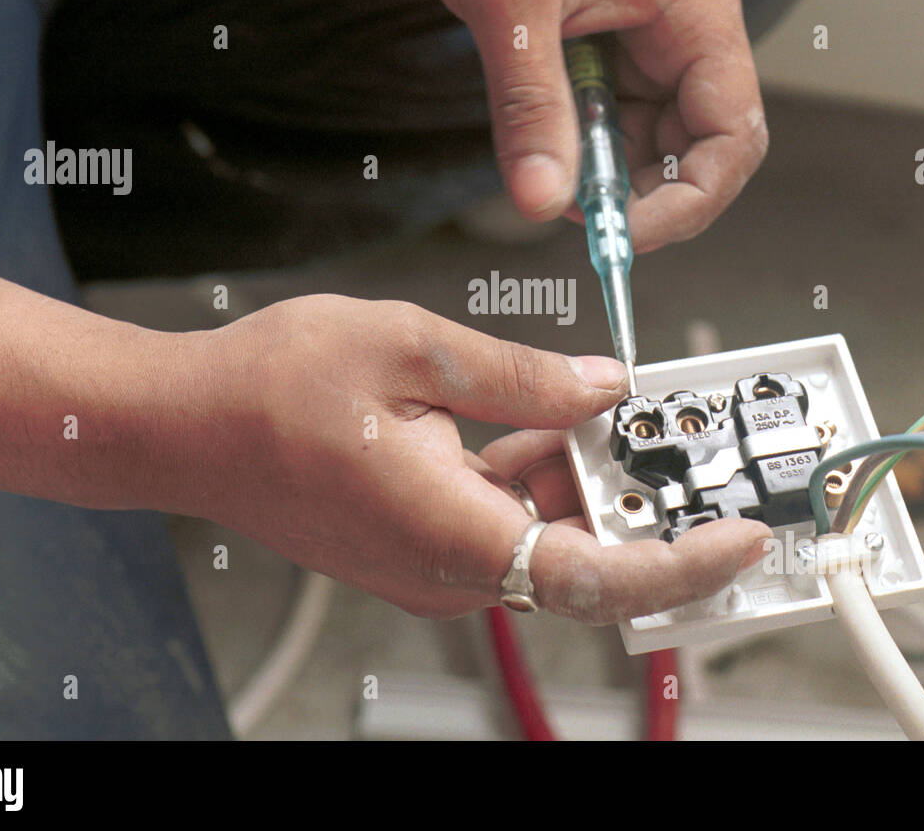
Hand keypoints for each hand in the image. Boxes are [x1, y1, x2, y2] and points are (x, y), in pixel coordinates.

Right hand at [190, 295, 769, 621]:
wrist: (184, 426)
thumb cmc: (269, 389)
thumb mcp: (410, 346)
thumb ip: (523, 375)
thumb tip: (604, 387)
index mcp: (451, 530)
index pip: (597, 576)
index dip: (681, 563)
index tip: (739, 537)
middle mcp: (446, 566)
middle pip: (581, 552)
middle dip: (633, 494)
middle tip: (669, 432)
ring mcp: (431, 561)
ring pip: (544, 532)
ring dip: (582, 478)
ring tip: (605, 412)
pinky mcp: (420, 542)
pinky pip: (503, 518)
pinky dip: (536, 475)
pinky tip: (545, 418)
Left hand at [406, 0, 767, 251]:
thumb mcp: (511, 0)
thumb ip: (530, 106)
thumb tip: (542, 200)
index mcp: (695, 12)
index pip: (734, 134)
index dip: (691, 199)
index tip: (628, 234)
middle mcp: (685, 34)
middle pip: (698, 153)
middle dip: (644, 196)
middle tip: (579, 217)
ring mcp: (650, 48)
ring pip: (651, 148)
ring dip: (608, 178)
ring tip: (550, 172)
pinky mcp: (612, 57)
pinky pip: (613, 127)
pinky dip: (583, 153)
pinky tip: (546, 148)